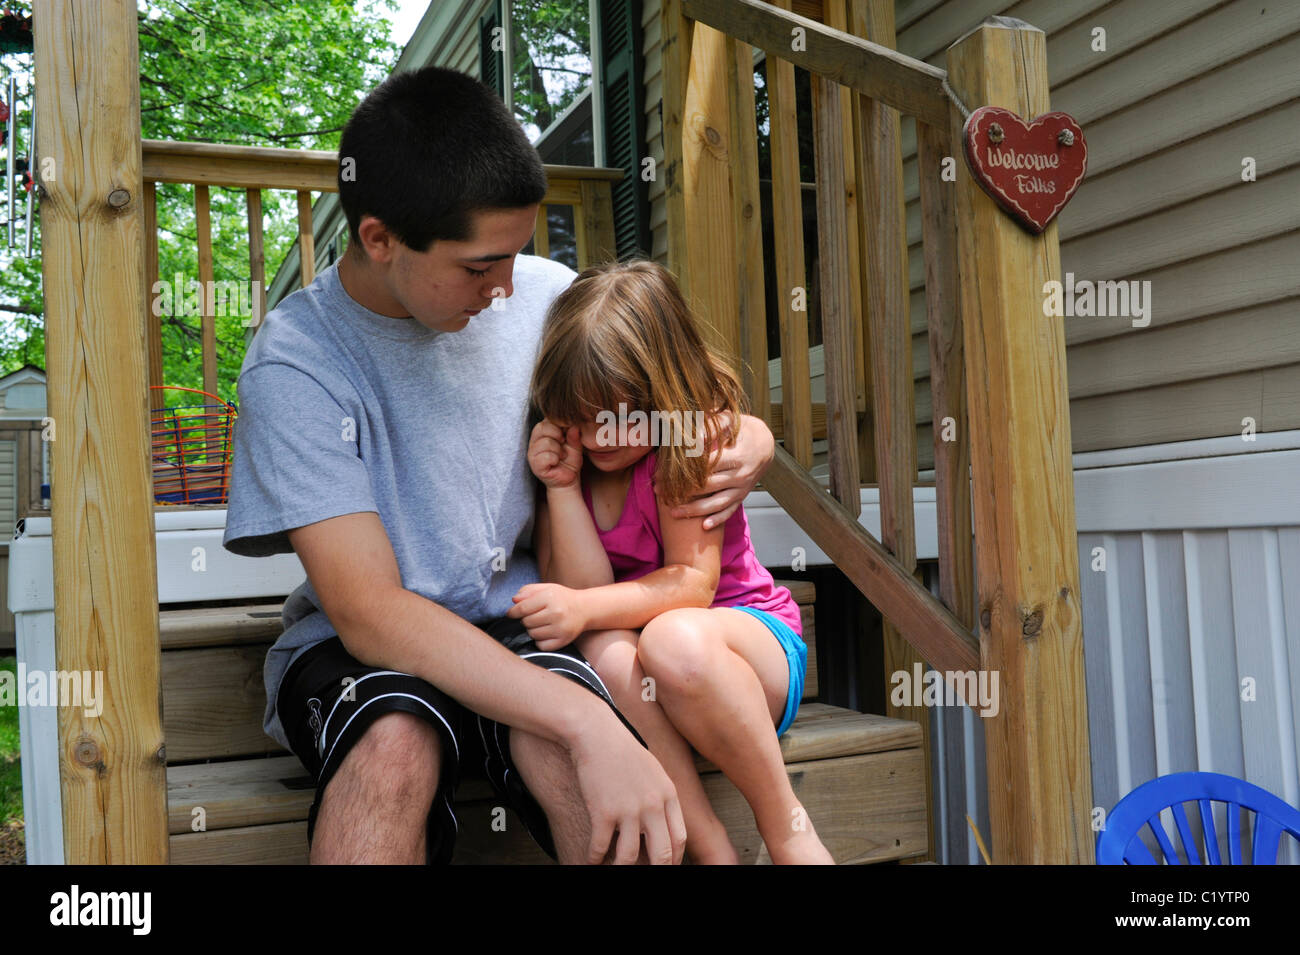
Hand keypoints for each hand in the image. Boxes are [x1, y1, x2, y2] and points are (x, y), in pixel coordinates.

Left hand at [507, 582, 587, 649]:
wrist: (585, 609)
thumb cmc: (562, 598)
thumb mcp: (546, 588)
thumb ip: (528, 591)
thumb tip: (514, 601)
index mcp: (550, 597)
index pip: (523, 608)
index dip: (513, 612)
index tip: (511, 613)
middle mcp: (556, 613)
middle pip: (526, 622)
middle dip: (526, 619)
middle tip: (534, 616)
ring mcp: (560, 628)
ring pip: (532, 634)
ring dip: (533, 630)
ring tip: (541, 623)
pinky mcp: (563, 640)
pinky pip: (541, 645)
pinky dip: (540, 640)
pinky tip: (546, 632)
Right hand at [527, 419, 582, 488]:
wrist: (568, 480)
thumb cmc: (570, 460)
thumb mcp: (576, 445)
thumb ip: (574, 435)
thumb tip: (574, 426)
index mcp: (544, 431)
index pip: (547, 418)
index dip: (559, 422)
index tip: (568, 430)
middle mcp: (535, 440)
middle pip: (542, 427)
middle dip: (557, 434)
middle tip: (564, 442)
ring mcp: (532, 452)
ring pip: (545, 442)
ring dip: (558, 449)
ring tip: (561, 455)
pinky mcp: (534, 464)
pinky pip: (545, 456)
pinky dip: (555, 458)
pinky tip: (556, 462)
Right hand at [568, 706, 687, 863]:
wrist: (595, 732)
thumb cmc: (621, 749)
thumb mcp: (653, 771)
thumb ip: (661, 798)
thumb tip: (662, 825)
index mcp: (668, 795)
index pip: (679, 839)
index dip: (672, 859)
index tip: (663, 864)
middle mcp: (652, 805)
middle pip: (662, 855)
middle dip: (654, 870)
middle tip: (644, 873)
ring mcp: (628, 810)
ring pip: (628, 857)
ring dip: (620, 867)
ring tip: (613, 866)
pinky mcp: (603, 812)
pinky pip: (600, 848)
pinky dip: (594, 859)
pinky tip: (592, 860)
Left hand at [657, 412, 773, 529]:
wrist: (765, 444)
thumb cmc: (742, 430)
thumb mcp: (730, 421)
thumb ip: (712, 425)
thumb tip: (694, 436)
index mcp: (737, 456)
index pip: (706, 466)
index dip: (684, 470)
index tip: (663, 473)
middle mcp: (740, 475)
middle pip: (707, 486)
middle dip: (682, 490)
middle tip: (659, 491)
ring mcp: (742, 488)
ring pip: (717, 503)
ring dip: (694, 510)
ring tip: (673, 512)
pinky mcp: (742, 496)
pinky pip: (730, 511)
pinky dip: (718, 519)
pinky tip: (703, 526)